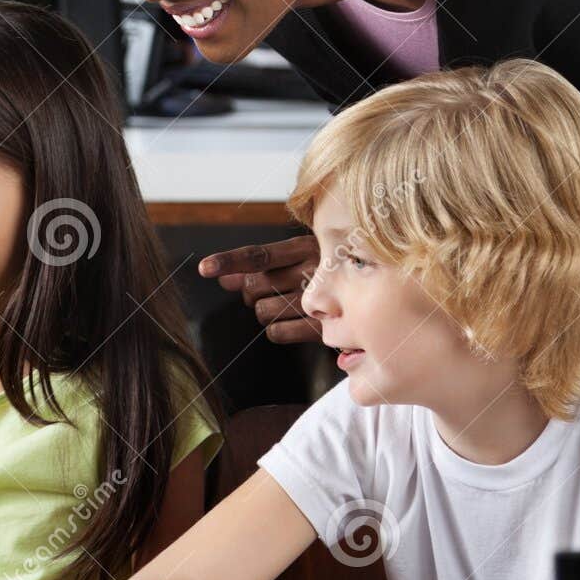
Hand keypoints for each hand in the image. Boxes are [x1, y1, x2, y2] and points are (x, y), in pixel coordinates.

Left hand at [197, 235, 320, 344]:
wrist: (376, 289)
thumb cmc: (325, 270)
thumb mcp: (295, 259)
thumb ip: (258, 266)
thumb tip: (221, 277)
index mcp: (304, 247)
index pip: (258, 255)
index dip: (228, 261)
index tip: (204, 268)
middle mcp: (312, 270)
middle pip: (254, 287)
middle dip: (251, 292)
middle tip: (269, 290)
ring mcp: (320, 300)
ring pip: (262, 312)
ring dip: (264, 312)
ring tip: (286, 305)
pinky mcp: (323, 327)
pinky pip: (277, 333)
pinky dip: (277, 330)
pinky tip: (291, 323)